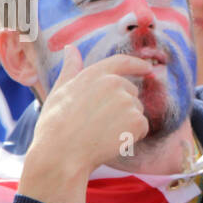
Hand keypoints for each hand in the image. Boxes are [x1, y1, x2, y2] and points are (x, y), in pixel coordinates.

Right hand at [19, 46, 152, 202]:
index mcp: (95, 74)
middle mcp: (114, 83)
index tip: (147, 67)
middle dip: (122, 107)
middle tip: (99, 124)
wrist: (61, 153)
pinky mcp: (137, 121)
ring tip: (102, 133)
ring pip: (136, 111)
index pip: (121, 62)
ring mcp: (127, 102)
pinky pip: (142, 128)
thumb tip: (71, 49)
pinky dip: (132, 136)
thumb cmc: (55, 125)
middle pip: (131, 93)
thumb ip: (70, 69)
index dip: (136, 64)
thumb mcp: (60, 91)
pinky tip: (112, 141)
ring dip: (126, 123)